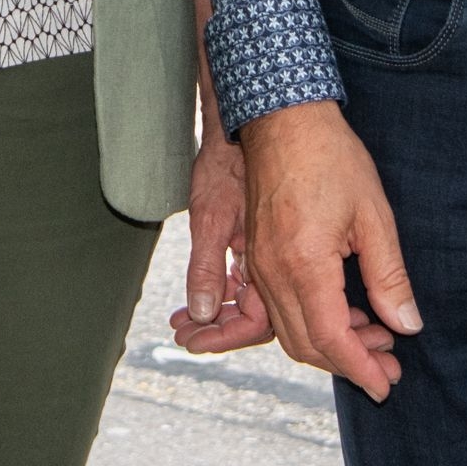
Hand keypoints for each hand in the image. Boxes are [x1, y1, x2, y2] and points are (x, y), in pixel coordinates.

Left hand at [168, 134, 274, 353]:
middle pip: (260, 319)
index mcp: (280, 263)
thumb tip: (200, 312)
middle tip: (184, 340)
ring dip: (222, 314)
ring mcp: (281, 252)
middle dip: (223, 332)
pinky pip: (257, 279)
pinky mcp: (273, 239)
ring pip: (259, 301)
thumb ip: (206, 267)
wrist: (259, 120)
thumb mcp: (211, 214)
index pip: (259, 322)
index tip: (194, 345)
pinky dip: (228, 290)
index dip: (227, 337)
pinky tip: (202, 296)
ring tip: (183, 326)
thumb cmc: (232, 163)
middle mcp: (283, 264)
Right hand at [240, 99, 419, 398]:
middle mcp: (273, 272)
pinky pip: (277, 305)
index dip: (360, 369)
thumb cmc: (329, 158)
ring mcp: (258, 264)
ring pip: (288, 329)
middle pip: (305, 344)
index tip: (386, 384)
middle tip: (387, 363)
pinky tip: (342, 309)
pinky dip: (309, 320)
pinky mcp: (254, 254)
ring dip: (328, 343)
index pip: (331, 340)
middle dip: (346, 363)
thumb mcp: (373, 215)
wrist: (280, 117)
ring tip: (372, 335)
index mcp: (304, 265)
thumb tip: (406, 324)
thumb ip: (389, 276)